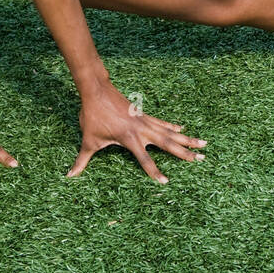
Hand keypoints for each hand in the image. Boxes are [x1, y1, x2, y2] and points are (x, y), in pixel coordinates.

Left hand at [66, 82, 206, 182]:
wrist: (96, 90)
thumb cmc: (92, 116)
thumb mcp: (88, 140)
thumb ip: (82, 160)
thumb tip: (69, 176)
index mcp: (129, 138)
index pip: (144, 159)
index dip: (154, 172)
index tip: (166, 182)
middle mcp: (141, 130)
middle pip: (168, 144)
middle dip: (185, 153)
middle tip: (202, 159)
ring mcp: (144, 121)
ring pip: (170, 132)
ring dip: (187, 139)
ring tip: (203, 143)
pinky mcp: (143, 114)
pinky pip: (162, 123)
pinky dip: (172, 127)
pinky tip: (182, 129)